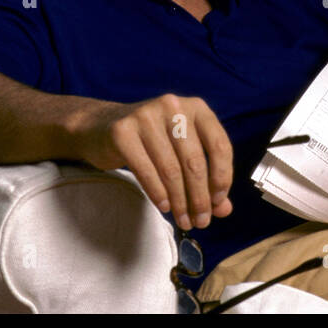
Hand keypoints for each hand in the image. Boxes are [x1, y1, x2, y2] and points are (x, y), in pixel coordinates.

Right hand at [71, 93, 233, 230]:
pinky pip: (146, 170)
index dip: (222, 178)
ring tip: (183, 220)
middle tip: (201, 221)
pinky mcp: (123, 131)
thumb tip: (224, 209)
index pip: (219, 146)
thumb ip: (207, 178)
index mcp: (196, 107)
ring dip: (179, 201)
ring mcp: (146, 115)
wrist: (103, 126)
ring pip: (171, 169)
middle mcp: (173, 106)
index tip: (217, 203)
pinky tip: (164, 206)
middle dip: (199, 198)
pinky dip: (157, 193)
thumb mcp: (182, 152)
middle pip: (194, 162)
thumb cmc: (152, 141)